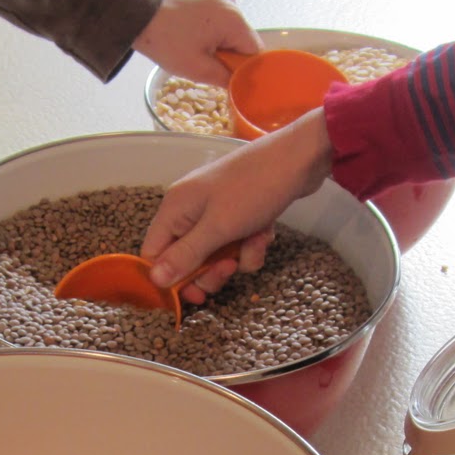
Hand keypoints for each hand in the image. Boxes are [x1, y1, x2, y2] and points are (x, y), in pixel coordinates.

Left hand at [133, 0, 260, 85]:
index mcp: (233, 19)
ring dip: (214, 30)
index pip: (253, 49)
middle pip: (239, 32)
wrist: (133, 9)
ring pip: (224, 17)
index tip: (228, 72)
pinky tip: (184, 20)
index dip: (243, 65)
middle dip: (225, 47)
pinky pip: (211, 2)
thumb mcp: (196, 69)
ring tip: (188, 36)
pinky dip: (203, 13)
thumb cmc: (164, 39)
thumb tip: (238, 81)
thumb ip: (225, 77)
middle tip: (200, 55)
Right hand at [140, 108, 336, 301]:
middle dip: (210, 271)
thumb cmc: (254, 189)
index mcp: (175, 209)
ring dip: (238, 257)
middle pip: (186, 259)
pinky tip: (265, 232)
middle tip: (230, 269)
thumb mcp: (218, 228)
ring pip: (216, 255)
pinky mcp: (238, 214)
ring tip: (256, 241)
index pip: (154, 254)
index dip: (170, 278)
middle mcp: (189, 210)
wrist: (300, 159)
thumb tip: (155, 280)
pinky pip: (236, 244)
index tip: (194, 295)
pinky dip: (252, 245)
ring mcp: (215, 211)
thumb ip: (185, 255)